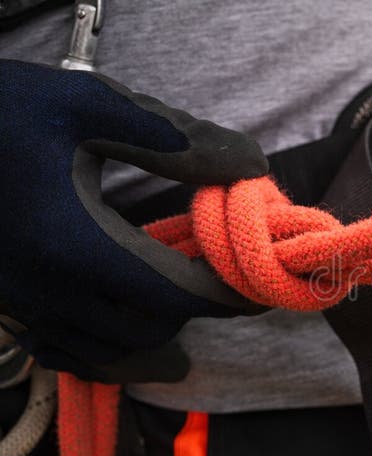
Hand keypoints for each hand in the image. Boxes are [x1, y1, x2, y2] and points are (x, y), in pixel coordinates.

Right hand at [0, 60, 267, 382]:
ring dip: (152, 330)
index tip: (261, 283)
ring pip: (106, 350)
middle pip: (146, 331)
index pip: (174, 295)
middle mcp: (45, 289)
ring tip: (179, 298)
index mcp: (73, 245)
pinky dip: (105, 342)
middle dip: (191, 310)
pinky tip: (118, 314)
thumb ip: (173, 140)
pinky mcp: (0, 302)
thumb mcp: (84, 105)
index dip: (226, 295)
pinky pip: (65, 348)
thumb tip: (249, 163)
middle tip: (220, 277)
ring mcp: (17, 302)